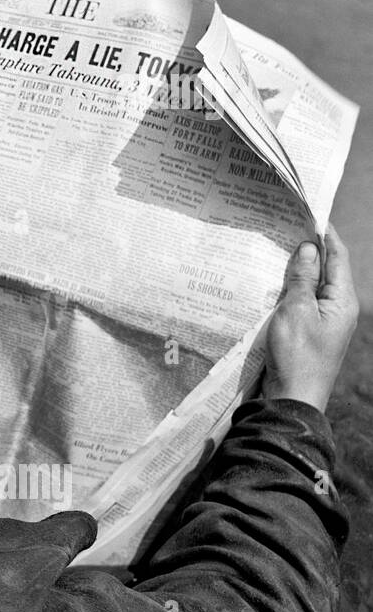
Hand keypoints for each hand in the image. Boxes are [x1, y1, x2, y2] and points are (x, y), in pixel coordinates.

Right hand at [262, 225, 359, 411]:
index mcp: (343, 301)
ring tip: (273, 249)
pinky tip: (269, 282)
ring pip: (309, 286)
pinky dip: (286, 289)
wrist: (290, 398)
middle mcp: (337, 309)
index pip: (338, 257)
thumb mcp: (296, 311)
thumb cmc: (296, 355)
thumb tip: (309, 248)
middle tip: (285, 226)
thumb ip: (301, 278)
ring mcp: (322, 322)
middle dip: (307, 248)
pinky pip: (298, 303)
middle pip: (325, 270)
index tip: (310, 213)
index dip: (326, 234)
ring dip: (294, 269)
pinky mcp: (305, 332)